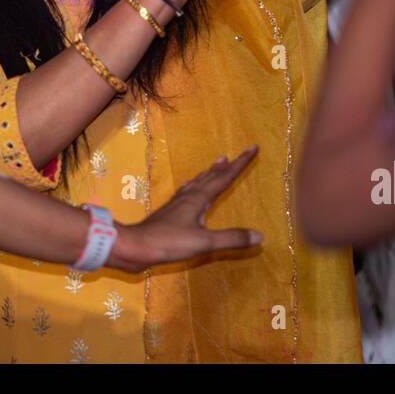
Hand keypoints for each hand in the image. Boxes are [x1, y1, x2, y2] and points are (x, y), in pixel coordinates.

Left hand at [110, 148, 261, 271]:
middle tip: (238, 153)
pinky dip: (195, 185)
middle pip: (212, 176)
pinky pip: (187, 191)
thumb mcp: (203, 243)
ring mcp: (177, 203)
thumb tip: (259, 236)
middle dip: (227, 165)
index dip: (241, 163)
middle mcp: (189, 196)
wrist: (134, 246)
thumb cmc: (168, 242)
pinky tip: (190, 187)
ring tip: (219, 162)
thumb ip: (231, 238)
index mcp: (199, 198)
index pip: (225, 177)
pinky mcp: (169, 212)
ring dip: (211, 172)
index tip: (253, 147)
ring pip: (198, 182)